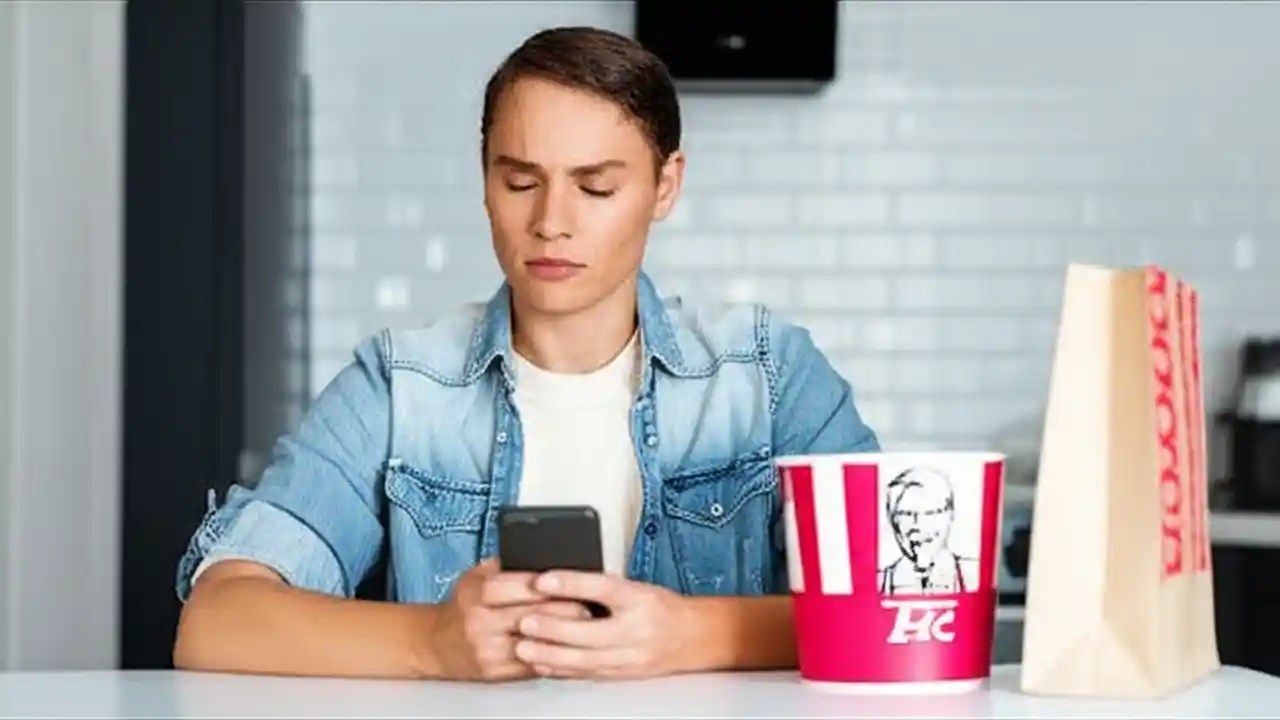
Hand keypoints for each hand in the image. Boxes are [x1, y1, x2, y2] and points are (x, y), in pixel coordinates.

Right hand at [423, 559, 590, 681]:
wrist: (437, 644)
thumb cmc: (463, 606)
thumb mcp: (475, 577)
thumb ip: (505, 565)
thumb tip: (543, 554)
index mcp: (475, 593)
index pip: (514, 585)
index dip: (544, 584)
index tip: (569, 581)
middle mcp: (479, 622)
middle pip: (530, 615)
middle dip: (564, 609)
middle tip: (588, 604)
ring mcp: (487, 650)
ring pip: (534, 642)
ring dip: (562, 635)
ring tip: (584, 626)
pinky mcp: (495, 673)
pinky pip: (530, 664)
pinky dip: (552, 654)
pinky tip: (567, 646)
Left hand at [512, 571, 698, 679]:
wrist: (692, 637)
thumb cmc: (660, 607)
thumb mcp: (637, 586)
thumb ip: (601, 587)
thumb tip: (557, 581)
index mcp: (639, 599)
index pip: (603, 588)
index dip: (571, 583)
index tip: (542, 579)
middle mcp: (636, 630)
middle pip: (589, 631)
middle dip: (552, 628)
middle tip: (524, 621)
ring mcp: (629, 656)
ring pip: (585, 659)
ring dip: (550, 654)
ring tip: (524, 647)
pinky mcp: (622, 674)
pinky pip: (587, 674)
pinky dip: (560, 669)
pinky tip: (541, 663)